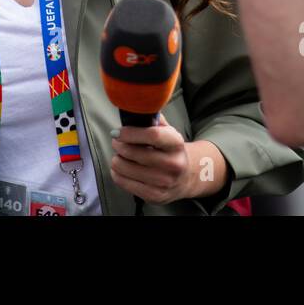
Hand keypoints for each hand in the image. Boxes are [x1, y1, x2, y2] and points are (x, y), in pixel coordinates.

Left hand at [109, 116, 225, 203]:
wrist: (186, 177)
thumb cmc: (171, 150)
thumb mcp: (168, 131)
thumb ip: (154, 119)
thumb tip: (136, 108)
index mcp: (176, 143)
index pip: (152, 135)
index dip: (130, 132)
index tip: (118, 132)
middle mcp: (173, 164)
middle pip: (134, 153)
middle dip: (119, 145)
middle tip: (116, 141)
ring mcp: (164, 182)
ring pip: (125, 168)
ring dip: (116, 159)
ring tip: (120, 155)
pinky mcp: (154, 196)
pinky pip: (124, 183)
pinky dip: (117, 173)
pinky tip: (121, 168)